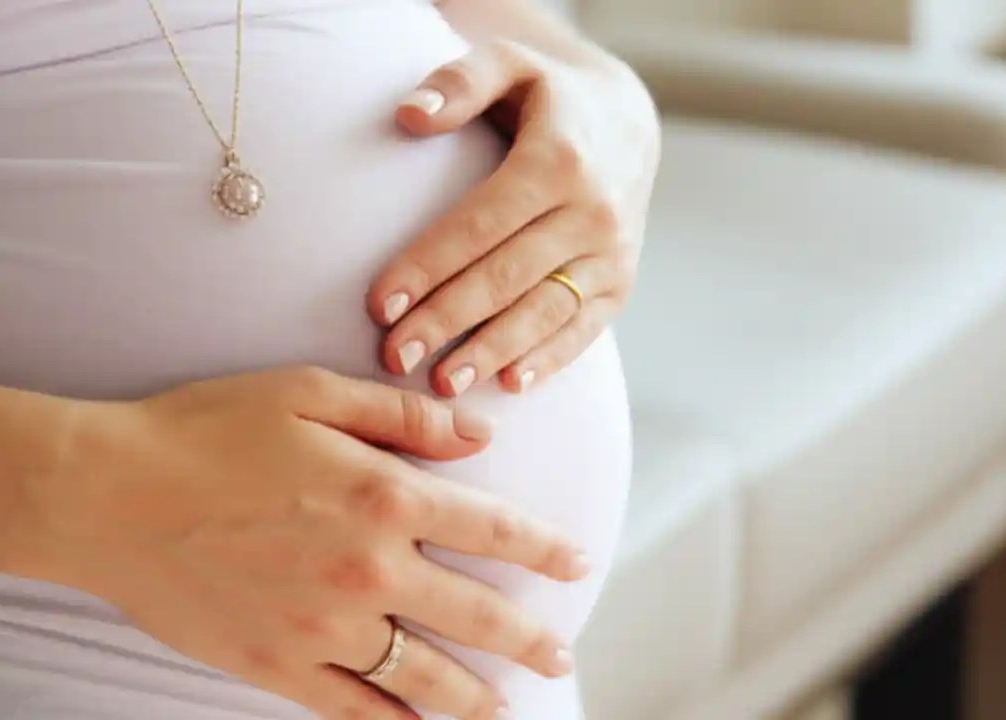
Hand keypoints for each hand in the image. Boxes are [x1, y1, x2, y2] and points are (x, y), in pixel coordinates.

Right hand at [34, 367, 587, 719]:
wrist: (109, 494)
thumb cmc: (207, 430)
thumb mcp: (310, 392)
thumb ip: (404, 417)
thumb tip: (480, 436)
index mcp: (385, 496)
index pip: (494, 528)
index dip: (545, 549)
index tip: (577, 564)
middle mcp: (369, 570)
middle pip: (476, 614)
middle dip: (528, 638)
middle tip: (560, 656)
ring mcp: (325, 627)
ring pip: (424, 675)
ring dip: (473, 695)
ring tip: (504, 706)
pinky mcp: (277, 665)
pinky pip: (353, 708)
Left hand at [369, 39, 658, 396]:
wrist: (626, 123)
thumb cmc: (547, 98)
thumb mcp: (510, 64)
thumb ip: (460, 81)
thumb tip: (409, 114)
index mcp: (558, 160)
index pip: (479, 224)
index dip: (428, 266)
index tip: (379, 305)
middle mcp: (593, 211)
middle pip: (506, 276)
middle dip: (447, 321)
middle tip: (395, 357)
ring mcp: (612, 253)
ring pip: (544, 310)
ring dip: (491, 351)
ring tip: (442, 384)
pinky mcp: (621, 284)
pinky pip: (584, 328)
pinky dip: (549, 359)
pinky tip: (509, 383)